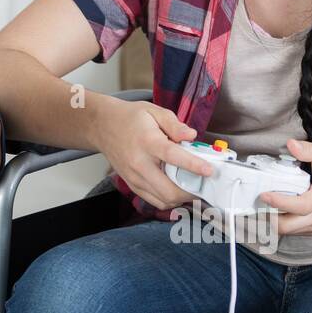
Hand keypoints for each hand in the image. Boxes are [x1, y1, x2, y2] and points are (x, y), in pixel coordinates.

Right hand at [90, 98, 214, 209]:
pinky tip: (177, 189)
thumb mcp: (153, 111)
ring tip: (192, 187)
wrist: (102, 126)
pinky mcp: (132, 185)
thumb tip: (191, 136)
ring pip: (163, 200)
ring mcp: (134, 177)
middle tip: (203, 183)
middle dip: (191, 191)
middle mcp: (139, 163)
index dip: (192, 165)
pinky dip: (170, 200)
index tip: (209, 170)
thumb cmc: (130, 118)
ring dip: (182, 198)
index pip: (172, 156)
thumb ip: (174, 124)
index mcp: (147, 142)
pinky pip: (155, 201)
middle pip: (168, 189)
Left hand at [258, 138, 311, 234]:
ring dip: (272, 224)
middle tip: (250, 207)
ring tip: (254, 211)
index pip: (302, 205)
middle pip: (292, 226)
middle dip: (268, 219)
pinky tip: (269, 215)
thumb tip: (291, 146)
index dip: (280, 202)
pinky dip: (281, 226)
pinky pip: (297, 231)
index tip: (263, 194)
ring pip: (293, 232)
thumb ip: (309, 150)